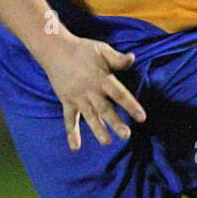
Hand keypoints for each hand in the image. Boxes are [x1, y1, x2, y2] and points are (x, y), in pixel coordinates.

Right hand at [37, 34, 145, 149]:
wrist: (54, 49)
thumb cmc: (82, 49)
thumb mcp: (102, 50)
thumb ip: (117, 58)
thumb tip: (133, 58)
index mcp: (101, 78)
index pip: (119, 94)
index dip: (131, 105)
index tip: (142, 117)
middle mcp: (90, 90)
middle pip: (104, 109)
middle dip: (115, 122)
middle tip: (126, 135)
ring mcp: (77, 97)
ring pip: (89, 116)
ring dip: (98, 129)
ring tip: (107, 142)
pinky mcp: (66, 101)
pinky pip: (69, 119)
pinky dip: (71, 133)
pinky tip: (75, 147)